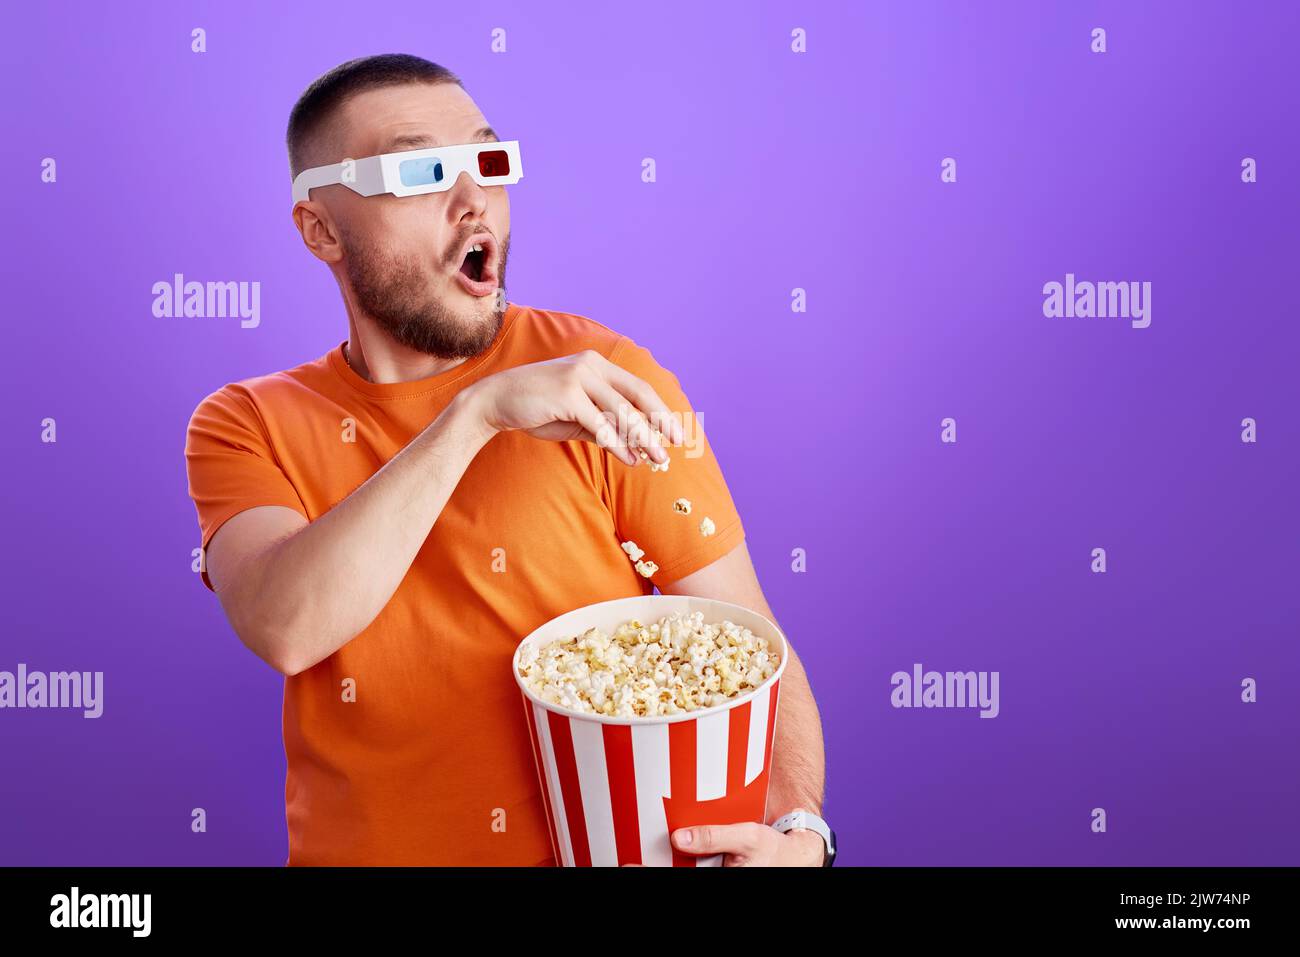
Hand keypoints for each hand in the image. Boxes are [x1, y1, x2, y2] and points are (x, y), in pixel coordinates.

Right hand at [462, 350, 682, 465]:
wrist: (496, 401)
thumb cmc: (539, 409)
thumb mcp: (577, 417)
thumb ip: (605, 426)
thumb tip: (637, 448)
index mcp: (597, 364)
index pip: (638, 387)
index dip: (660, 410)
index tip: (675, 431)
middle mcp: (592, 365)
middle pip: (637, 395)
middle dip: (660, 421)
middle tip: (676, 444)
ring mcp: (579, 377)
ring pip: (622, 411)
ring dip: (643, 437)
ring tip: (657, 458)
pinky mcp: (567, 394)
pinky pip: (600, 424)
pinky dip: (618, 444)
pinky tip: (630, 459)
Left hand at [618, 810, 825, 866]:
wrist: (796, 859)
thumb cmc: (773, 849)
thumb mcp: (746, 837)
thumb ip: (714, 836)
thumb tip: (679, 836)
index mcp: (722, 882)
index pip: (677, 878)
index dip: (650, 872)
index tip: (627, 863)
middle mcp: (716, 884)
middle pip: (676, 875)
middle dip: (653, 867)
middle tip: (625, 860)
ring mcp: (716, 880)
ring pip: (682, 873)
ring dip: (664, 864)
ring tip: (638, 857)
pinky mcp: (716, 875)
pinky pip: (692, 870)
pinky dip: (678, 863)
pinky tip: (665, 855)